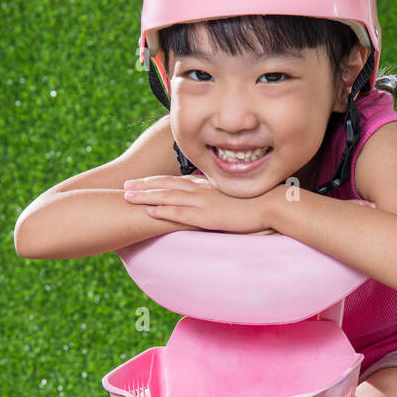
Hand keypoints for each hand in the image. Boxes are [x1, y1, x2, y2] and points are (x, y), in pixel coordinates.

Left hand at [122, 174, 275, 233]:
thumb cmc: (258, 203)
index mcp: (208, 186)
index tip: (142, 181)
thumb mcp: (234, 198)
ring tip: (127, 196)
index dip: (157, 181)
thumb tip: (216, 206)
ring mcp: (203, 202)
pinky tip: (149, 211)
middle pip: (167, 185)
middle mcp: (202, 190)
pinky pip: (180, 212)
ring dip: (146, 196)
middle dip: (144, 185)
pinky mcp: (207, 216)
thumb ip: (221, 200)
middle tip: (125, 186)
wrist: (272, 204)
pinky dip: (163, 210)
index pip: (177, 181)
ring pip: (168, 196)